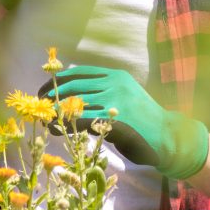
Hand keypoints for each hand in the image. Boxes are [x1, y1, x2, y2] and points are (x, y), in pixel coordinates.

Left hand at [43, 65, 208, 179]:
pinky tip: (56, 129)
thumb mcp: (124, 96)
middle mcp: (115, 84)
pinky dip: (65, 125)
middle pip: (73, 86)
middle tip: (40, 105)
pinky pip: (83, 120)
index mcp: (116, 75)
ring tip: (45, 119)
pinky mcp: (116, 121)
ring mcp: (116, 101)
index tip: (44, 89)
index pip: (79, 72)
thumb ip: (102, 92)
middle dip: (52, 95)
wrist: (169, 137)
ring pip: (75, 103)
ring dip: (56, 112)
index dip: (58, 80)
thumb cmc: (143, 120)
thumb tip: (70, 94)